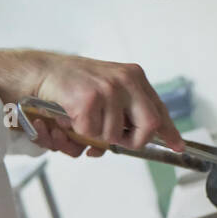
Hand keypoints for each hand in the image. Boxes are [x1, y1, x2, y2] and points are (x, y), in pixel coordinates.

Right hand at [0, 48, 184, 154]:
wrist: (39, 71)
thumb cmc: (70, 85)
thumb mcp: (107, 91)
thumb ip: (124, 113)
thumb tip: (130, 142)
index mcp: (133, 77)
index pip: (159, 109)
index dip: (169, 131)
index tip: (178, 146)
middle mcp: (126, 80)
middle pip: (149, 125)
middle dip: (132, 141)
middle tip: (116, 141)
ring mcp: (109, 89)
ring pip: (114, 135)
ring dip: (95, 136)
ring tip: (80, 120)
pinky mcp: (90, 98)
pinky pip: (91, 133)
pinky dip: (77, 132)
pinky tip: (69, 116)